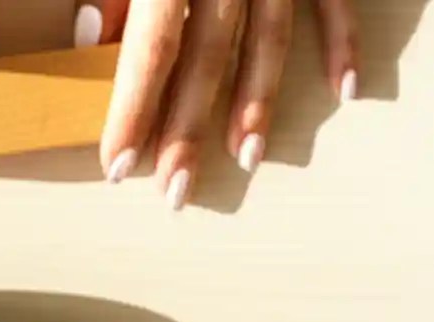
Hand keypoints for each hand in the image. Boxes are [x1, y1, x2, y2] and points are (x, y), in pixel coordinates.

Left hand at [73, 0, 357, 209]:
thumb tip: (89, 38)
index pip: (149, 49)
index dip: (132, 109)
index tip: (116, 165)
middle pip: (205, 60)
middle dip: (188, 130)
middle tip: (175, 192)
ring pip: (270, 40)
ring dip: (258, 103)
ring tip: (247, 159)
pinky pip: (335, 3)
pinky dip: (342, 44)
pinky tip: (345, 90)